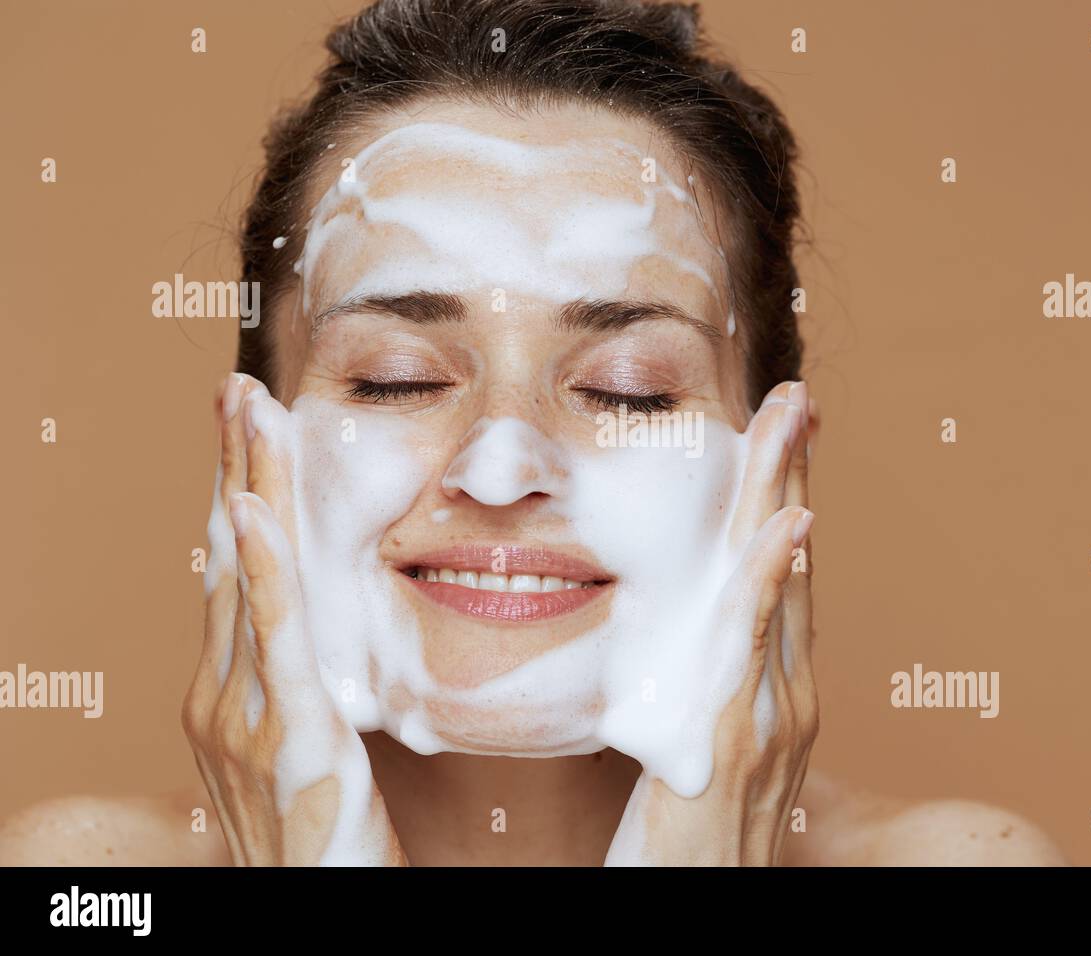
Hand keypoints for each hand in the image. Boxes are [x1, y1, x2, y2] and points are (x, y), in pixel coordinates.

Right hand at [181, 373, 405, 865]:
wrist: (319, 910)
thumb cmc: (326, 839)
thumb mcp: (306, 748)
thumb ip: (302, 685)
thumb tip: (320, 627)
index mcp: (229, 693)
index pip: (233, 574)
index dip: (239, 496)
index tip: (248, 429)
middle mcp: (221, 696)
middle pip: (227, 560)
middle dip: (232, 470)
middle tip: (237, 390)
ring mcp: (244, 717)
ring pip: (245, 579)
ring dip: (247, 488)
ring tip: (248, 411)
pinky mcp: (289, 738)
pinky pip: (276, 639)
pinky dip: (262, 570)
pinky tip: (252, 511)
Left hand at [605, 381, 818, 864]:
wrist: (693, 909)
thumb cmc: (684, 840)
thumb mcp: (699, 752)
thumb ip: (703, 695)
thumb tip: (679, 649)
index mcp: (772, 690)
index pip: (778, 577)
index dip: (780, 501)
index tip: (778, 436)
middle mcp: (787, 694)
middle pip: (791, 563)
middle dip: (793, 474)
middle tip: (797, 397)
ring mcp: (773, 717)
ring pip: (782, 584)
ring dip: (785, 495)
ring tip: (791, 421)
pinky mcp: (739, 741)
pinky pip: (756, 645)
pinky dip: (771, 581)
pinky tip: (785, 528)